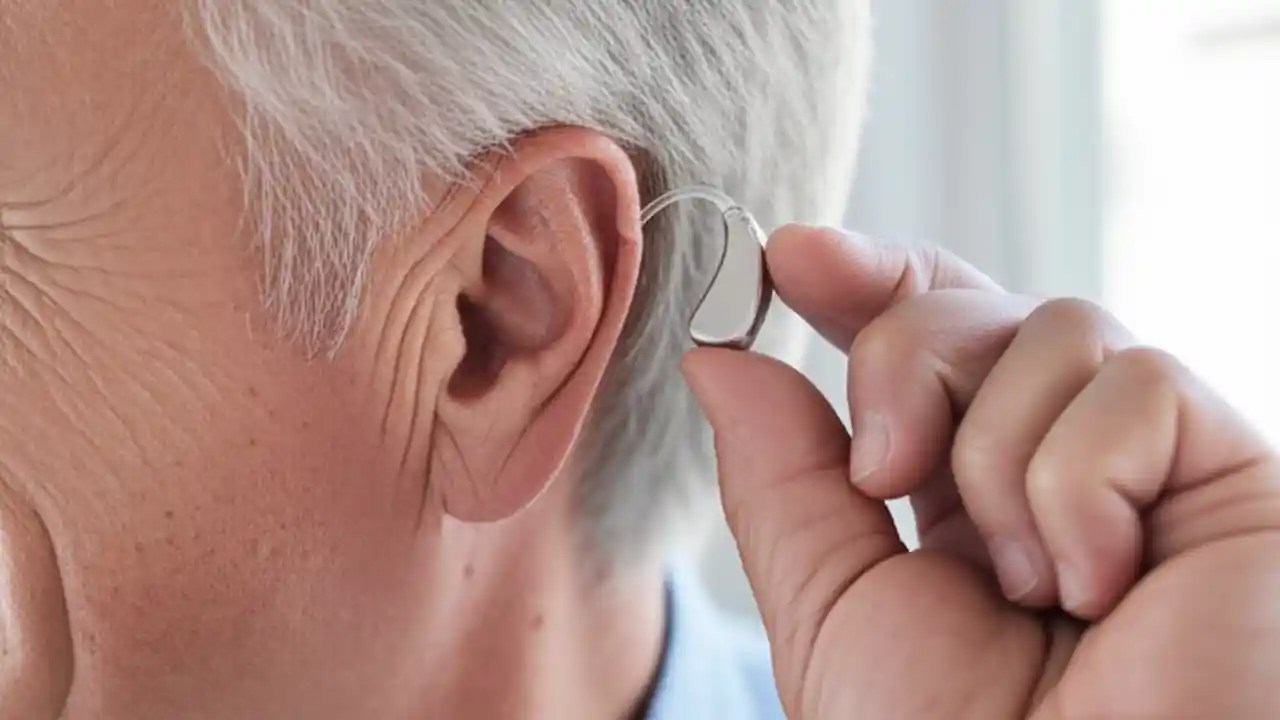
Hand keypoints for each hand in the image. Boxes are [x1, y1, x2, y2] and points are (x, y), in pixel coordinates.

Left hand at [683, 226, 1279, 718]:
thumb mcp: (833, 609)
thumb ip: (783, 480)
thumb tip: (722, 362)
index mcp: (964, 491)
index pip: (928, 332)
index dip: (865, 278)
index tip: (790, 256)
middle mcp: (1057, 460)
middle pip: (976, 308)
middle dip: (906, 364)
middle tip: (885, 474)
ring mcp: (1149, 461)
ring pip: (1058, 325)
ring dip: (998, 458)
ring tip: (1025, 584)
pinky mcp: (1234, 470)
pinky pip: (1138, 385)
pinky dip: (1083, 487)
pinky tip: (1100, 586)